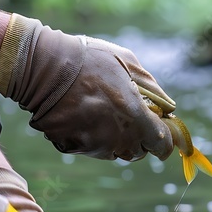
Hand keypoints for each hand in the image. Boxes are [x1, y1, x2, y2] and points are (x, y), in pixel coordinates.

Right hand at [0, 14, 175, 160]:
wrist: (43, 66)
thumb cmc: (89, 59)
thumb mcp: (128, 63)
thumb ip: (153, 89)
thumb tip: (168, 108)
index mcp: (134, 116)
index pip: (162, 145)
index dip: (166, 142)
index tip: (164, 137)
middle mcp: (116, 137)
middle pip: (138, 151)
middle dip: (139, 137)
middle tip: (129, 116)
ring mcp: (93, 145)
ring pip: (114, 151)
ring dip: (115, 138)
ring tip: (102, 111)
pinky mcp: (72, 147)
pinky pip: (89, 148)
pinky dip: (90, 136)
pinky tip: (81, 115)